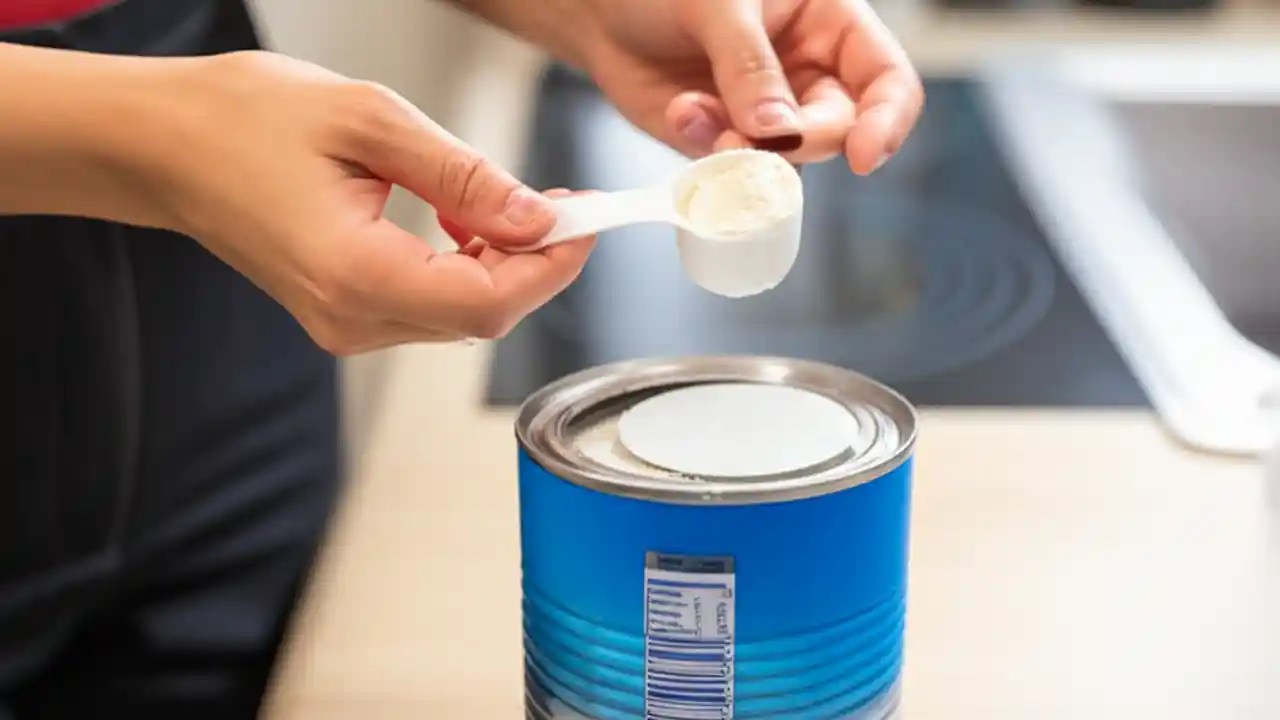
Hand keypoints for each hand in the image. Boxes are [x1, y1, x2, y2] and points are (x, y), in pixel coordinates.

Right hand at [144, 51, 591, 352]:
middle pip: (481, 315)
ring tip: (505, 200)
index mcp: (353, 273)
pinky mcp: (344, 313)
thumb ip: (463, 176)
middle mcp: (349, 316)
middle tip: (561, 204)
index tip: (582, 221)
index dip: (550, 267)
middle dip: (535, 263)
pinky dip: (464, 267)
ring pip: (461, 314)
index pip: (487, 301)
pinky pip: (429, 305)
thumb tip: (535, 216)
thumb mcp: (370, 121)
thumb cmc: (244, 120)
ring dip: (502, 263)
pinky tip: (462, 220)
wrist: (166, 145)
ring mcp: (344, 324)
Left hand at [576, 0, 921, 173]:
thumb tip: (778, 131)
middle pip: (838, 129)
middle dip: (799, 140)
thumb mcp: (717, 4)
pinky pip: (733, 166)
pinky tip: (679, 111)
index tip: (864, 158)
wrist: (601, 6)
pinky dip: (708, 150)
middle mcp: (807, 72)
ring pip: (785, 158)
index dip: (887, 121)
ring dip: (746, 150)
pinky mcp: (724, 138)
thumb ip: (750, 66)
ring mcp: (766, 112)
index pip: (887, 80)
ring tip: (697, 114)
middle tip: (751, 134)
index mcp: (829, 23)